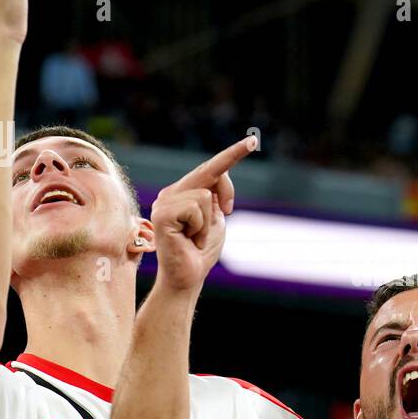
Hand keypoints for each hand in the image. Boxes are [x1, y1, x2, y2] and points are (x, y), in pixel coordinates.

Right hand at [151, 137, 254, 292]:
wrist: (187, 278)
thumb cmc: (202, 252)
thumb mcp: (216, 220)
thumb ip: (216, 197)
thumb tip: (219, 174)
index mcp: (183, 192)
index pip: (211, 169)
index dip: (232, 154)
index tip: (254, 141)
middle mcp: (172, 193)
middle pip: (210, 173)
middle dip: (225, 189)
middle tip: (226, 211)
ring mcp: (165, 202)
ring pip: (205, 195)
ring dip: (208, 223)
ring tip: (196, 238)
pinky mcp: (163, 214)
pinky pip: (196, 208)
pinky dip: (200, 228)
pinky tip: (190, 240)